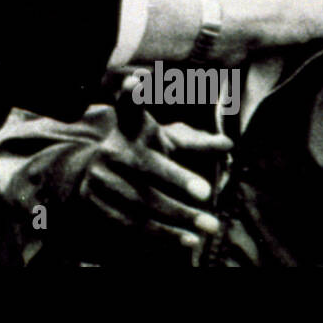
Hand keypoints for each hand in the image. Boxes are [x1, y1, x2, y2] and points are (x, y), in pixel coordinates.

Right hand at [78, 92, 231, 249]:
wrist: (97, 181)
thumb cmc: (143, 158)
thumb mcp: (165, 145)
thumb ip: (194, 144)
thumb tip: (228, 143)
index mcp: (130, 128)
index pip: (129, 107)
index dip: (133, 94)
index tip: (138, 82)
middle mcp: (113, 149)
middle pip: (146, 165)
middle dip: (176, 178)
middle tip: (207, 192)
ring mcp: (101, 177)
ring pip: (143, 200)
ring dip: (179, 215)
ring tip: (209, 225)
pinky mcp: (94, 202)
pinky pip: (132, 224)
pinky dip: (162, 234)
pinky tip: (187, 239)